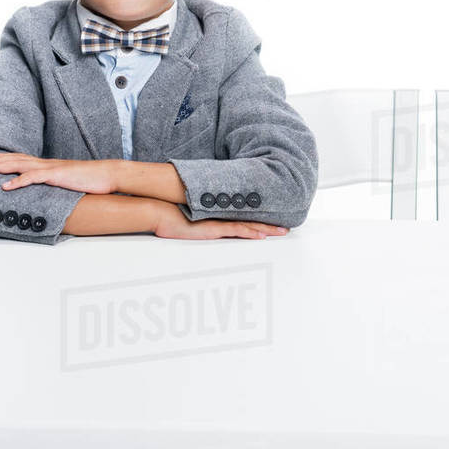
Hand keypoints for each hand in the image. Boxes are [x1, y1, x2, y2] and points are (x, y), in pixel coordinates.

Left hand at [0, 152, 118, 194]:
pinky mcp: (56, 175)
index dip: (5, 158)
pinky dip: (18, 181)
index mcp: (49, 165)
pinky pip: (33, 178)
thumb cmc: (92, 179)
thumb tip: (49, 188)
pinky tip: (5, 185)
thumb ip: (57, 181)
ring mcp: (51, 168)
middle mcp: (47, 164)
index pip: (23, 159)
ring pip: (20, 165)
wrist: (108, 174)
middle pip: (17, 159)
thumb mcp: (70, 180)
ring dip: (0, 167)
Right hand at [152, 203, 288, 240]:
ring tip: (282, 232)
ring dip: (267, 230)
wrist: (162, 212)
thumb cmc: (173, 217)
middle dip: (271, 226)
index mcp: (219, 217)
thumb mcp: (191, 222)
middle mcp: (223, 218)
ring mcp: (220, 223)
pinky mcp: (214, 229)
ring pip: (249, 226)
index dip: (260, 222)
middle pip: (252, 222)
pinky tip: (263, 236)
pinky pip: (237, 231)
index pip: (244, 220)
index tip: (274, 224)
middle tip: (286, 229)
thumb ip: (201, 223)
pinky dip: (251, 233)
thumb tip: (204, 226)